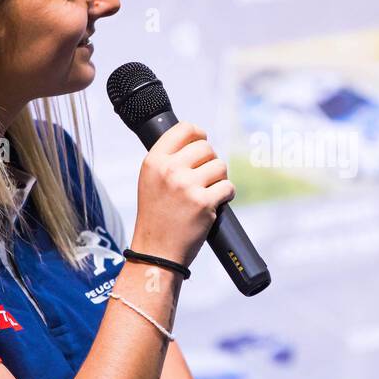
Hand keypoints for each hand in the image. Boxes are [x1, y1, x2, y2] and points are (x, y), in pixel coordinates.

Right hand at [132, 121, 233, 267]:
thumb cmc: (156, 215)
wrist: (156, 250)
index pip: (184, 129)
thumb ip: (169, 159)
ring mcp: (187, 186)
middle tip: (204, 178)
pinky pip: (228, 187)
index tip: (201, 143)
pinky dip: (226, 195)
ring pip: (220, 166)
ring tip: (206, 192)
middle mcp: (169, 170)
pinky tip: (215, 203)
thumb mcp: (151, 180)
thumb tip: (197, 139)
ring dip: (219, 179)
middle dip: (210, 161)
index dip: (198, 134)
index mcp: (154, 161)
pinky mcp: (203, 202)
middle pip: (206, 147)